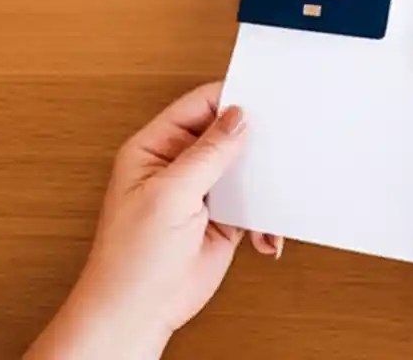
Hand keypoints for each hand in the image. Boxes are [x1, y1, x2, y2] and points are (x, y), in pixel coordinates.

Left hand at [27, 82, 274, 358]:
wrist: (138, 313)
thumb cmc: (130, 259)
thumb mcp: (170, 195)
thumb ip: (207, 153)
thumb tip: (237, 118)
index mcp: (155, 148)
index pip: (198, 107)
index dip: (230, 98)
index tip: (264, 98)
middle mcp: (179, 167)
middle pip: (227, 135)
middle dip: (255, 140)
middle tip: (281, 143)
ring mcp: (202, 193)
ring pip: (245, 169)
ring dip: (264, 181)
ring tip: (277, 190)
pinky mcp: (223, 220)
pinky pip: (256, 204)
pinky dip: (267, 216)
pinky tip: (265, 233)